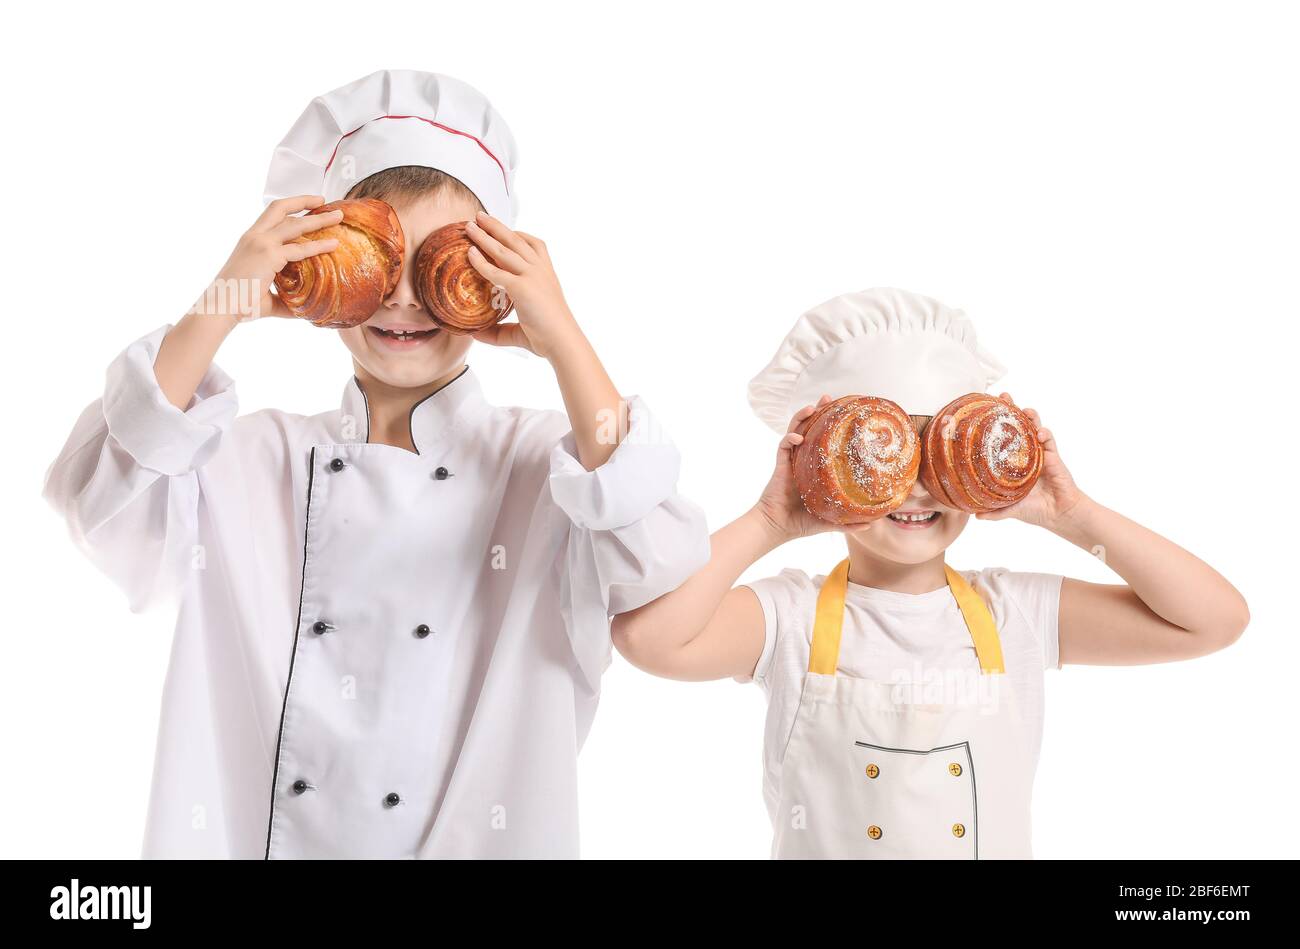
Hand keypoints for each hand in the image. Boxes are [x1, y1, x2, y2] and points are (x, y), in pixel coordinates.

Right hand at [198, 195, 341, 321]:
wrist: (220, 307)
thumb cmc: (238, 305)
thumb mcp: (265, 297)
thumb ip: (285, 301)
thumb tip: (303, 311)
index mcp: (250, 241)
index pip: (271, 217)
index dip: (290, 209)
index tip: (307, 206)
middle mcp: (254, 237)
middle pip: (280, 208)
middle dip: (303, 201)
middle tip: (323, 200)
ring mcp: (261, 243)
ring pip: (295, 224)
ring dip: (318, 219)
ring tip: (338, 216)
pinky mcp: (269, 255)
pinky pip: (300, 248)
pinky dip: (319, 245)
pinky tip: (334, 244)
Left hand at [463, 211, 578, 358]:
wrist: (563, 343)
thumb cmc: (548, 339)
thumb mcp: (521, 331)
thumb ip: (498, 331)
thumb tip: (475, 334)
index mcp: (547, 275)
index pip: (535, 245)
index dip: (519, 235)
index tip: (504, 229)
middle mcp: (540, 270)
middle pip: (515, 240)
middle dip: (496, 227)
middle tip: (479, 217)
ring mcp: (532, 276)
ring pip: (504, 249)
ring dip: (485, 235)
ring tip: (469, 225)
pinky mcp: (522, 287)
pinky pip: (496, 271)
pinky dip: (481, 261)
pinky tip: (469, 253)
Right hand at [753, 396, 845, 541]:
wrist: (777, 527)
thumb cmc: (801, 523)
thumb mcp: (829, 520)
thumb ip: (848, 521)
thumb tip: (871, 525)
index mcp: (814, 469)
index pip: (822, 441)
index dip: (830, 426)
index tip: (844, 414)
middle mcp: (802, 461)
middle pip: (809, 428)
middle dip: (817, 411)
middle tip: (828, 398)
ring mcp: (790, 461)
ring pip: (794, 431)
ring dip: (802, 417)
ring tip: (812, 406)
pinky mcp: (780, 464)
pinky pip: (784, 445)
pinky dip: (790, 438)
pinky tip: (798, 437)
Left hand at [976, 393, 1085, 529]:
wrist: (1058, 514)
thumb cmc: (1035, 510)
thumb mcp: (1010, 509)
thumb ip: (994, 511)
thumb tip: (974, 515)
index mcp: (1012, 462)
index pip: (1002, 438)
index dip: (994, 424)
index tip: (984, 409)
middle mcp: (1025, 454)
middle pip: (1018, 425)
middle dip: (1012, 409)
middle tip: (1003, 396)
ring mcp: (1040, 453)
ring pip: (1035, 427)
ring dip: (1030, 416)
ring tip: (1024, 410)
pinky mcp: (1053, 456)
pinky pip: (1049, 440)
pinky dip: (1045, 434)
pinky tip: (1039, 433)